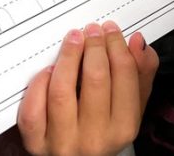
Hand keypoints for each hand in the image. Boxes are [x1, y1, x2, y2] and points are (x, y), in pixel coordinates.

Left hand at [18, 22, 158, 155]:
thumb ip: (140, 73)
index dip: (117, 44)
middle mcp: (95, 138)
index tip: (110, 30)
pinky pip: (33, 111)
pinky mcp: (36, 144)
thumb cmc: (106, 130)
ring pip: (62, 90)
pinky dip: (38, 85)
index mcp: (123, 127)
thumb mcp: (132, 106)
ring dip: (68, 57)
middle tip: (92, 30)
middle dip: (94, 45)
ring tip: (73, 39)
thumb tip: (137, 42)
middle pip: (95, 78)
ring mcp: (63, 143)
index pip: (124, 73)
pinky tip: (48, 71)